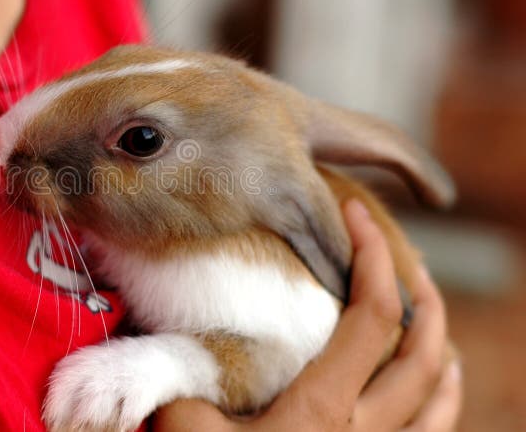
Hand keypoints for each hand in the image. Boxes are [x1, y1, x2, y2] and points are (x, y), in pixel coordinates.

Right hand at [153, 199, 461, 431]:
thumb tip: (181, 353)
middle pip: (423, 351)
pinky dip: (442, 401)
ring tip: (429, 313)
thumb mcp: (185, 431)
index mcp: (321, 411)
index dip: (373, 255)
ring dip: (442, 347)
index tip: (357, 212)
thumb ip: (187, 388)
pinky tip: (434, 388)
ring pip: (441, 399)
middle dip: (421, 291)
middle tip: (401, 255)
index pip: (372, 316)